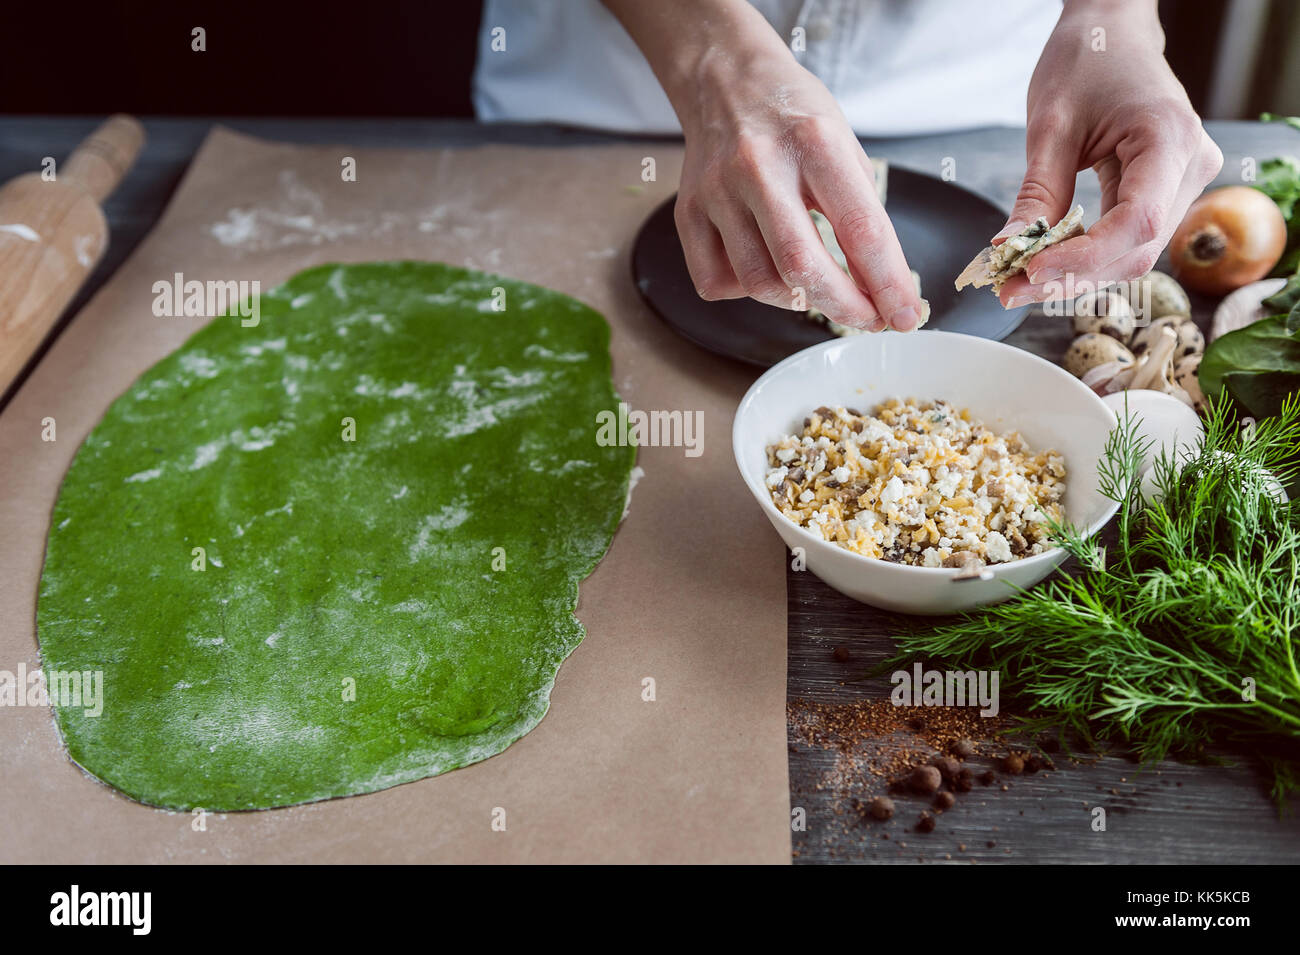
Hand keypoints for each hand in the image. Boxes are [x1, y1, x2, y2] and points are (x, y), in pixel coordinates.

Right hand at [603, 0, 923, 330]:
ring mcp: (717, 192)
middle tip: (866, 320)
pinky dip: (747, 291)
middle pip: (802, 266)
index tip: (904, 315)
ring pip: (759, 283)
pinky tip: (763, 266)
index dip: (887, 282)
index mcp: (814, 142)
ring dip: (796, 300)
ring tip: (813, 286)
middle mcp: (759, 166)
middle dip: (843, 307)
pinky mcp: (688, 213)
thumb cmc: (794, 119)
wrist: (725, 82)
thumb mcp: (844, 149)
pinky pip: (716, 283)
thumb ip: (862, 215)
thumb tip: (882, 289)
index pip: (860, 229)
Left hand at [997, 0, 1222, 306]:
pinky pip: (1129, 240)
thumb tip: (1009, 251)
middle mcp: (1191, 166)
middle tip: (1009, 291)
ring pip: (1134, 254)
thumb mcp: (1050, 127)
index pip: (1136, 221)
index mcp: (1170, 138)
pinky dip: (1086, 257)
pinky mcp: (1167, 193)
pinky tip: (1046, 265)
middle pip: (1136, 249)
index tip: (1029, 270)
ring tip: (1019, 283)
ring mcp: (1185, 182)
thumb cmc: (1085, 64)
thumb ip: (1037, 194)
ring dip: (1076, 275)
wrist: (1113, 36)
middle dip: (1072, 277)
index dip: (1083, 257)